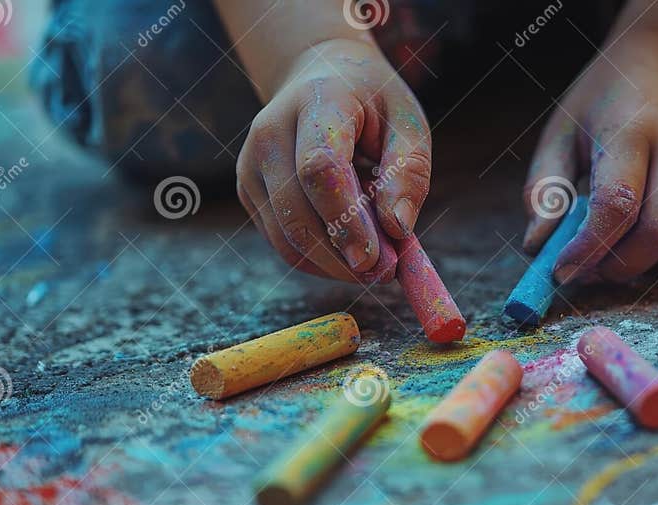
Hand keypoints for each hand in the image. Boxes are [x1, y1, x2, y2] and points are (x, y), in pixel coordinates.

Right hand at [236, 39, 430, 282]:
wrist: (320, 76)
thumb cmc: (372, 103)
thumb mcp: (407, 122)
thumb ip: (409, 171)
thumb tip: (398, 229)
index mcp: (316, 103)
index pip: (319, 167)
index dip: (346, 219)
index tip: (376, 258)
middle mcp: (270, 132)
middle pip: (296, 211)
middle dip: (341, 255)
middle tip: (385, 274)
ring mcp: (251, 164)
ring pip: (285, 237)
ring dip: (333, 264)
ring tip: (376, 262)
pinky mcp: (249, 191)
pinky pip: (283, 243)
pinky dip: (319, 259)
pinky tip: (350, 249)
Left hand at [522, 31, 657, 283]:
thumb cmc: (606, 104)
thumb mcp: (561, 132)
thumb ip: (544, 187)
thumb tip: (538, 245)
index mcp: (630, 128)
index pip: (617, 204)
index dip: (589, 249)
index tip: (565, 270)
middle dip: (624, 265)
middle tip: (598, 268)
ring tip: (640, 245)